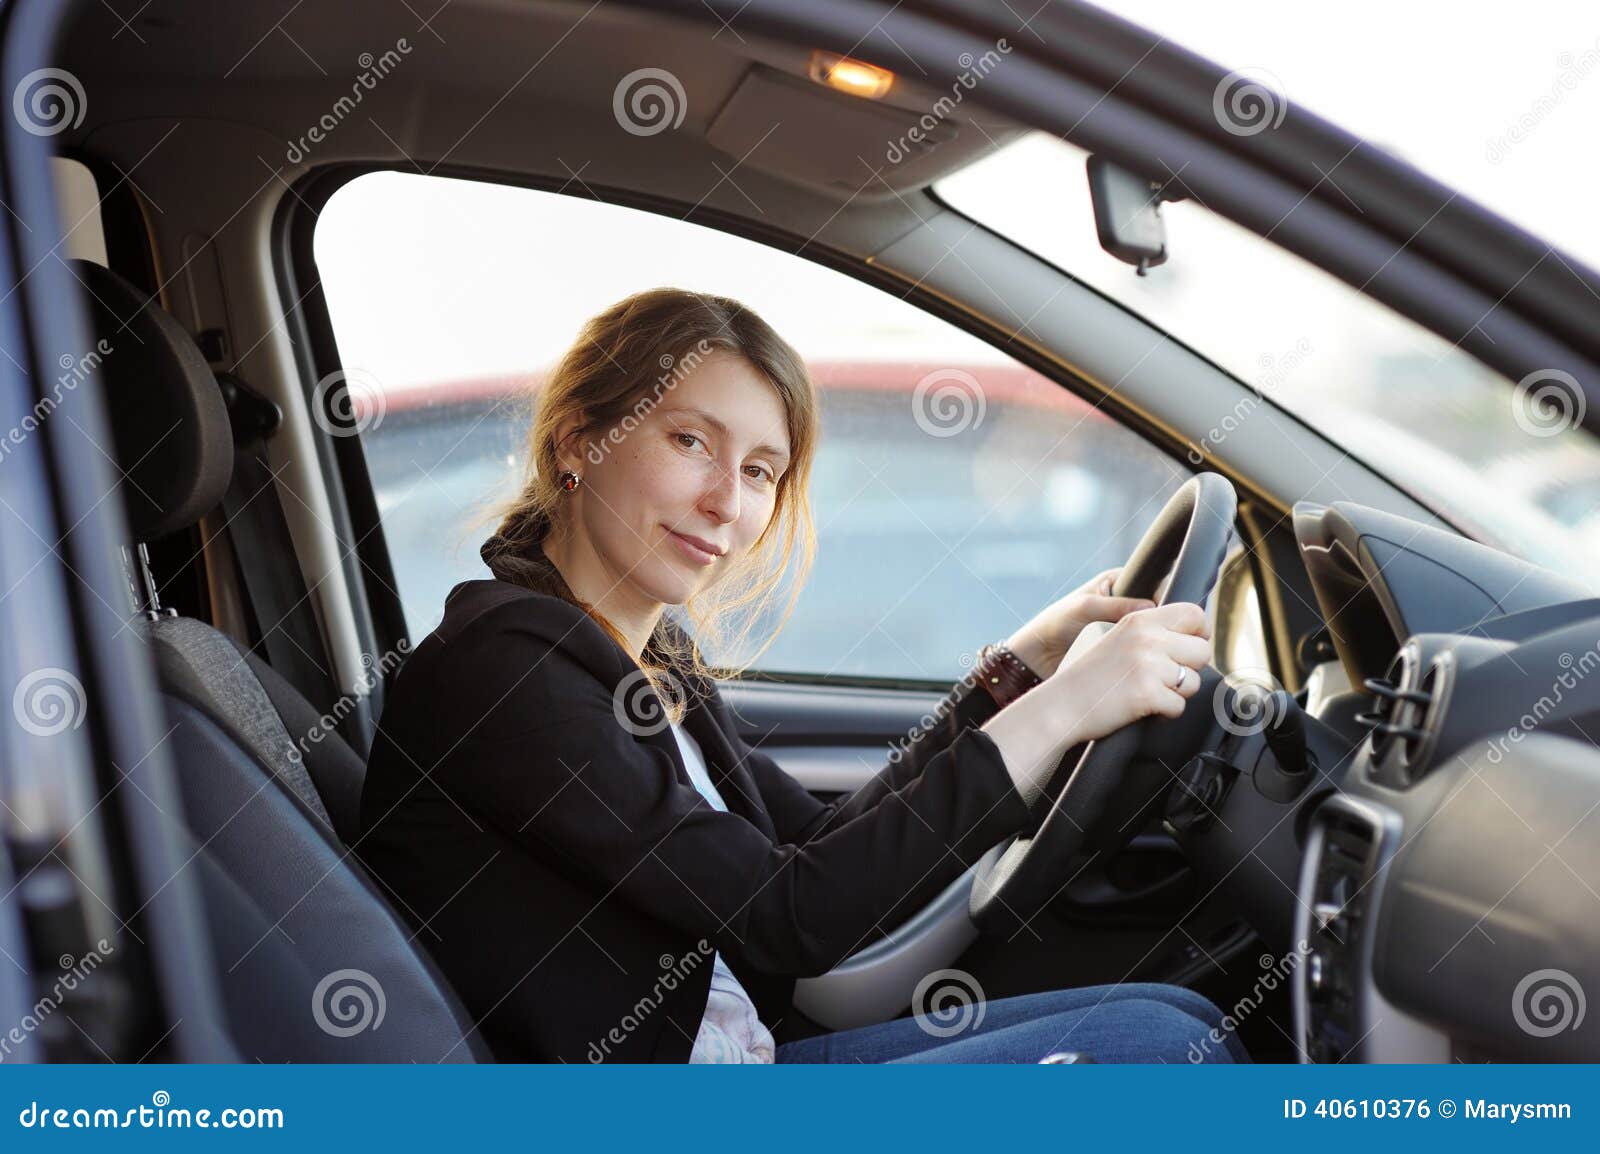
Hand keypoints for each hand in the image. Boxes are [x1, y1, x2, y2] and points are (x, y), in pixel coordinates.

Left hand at [1005, 567, 1154, 679]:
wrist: (1037, 657)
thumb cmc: (1054, 624)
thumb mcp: (1085, 608)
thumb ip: (1116, 606)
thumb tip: (1151, 608)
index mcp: (1117, 581)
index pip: (1153, 583)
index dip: (1162, 598)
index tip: (1166, 615)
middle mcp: (1124, 601)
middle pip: (1156, 609)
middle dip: (1157, 622)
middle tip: (1154, 634)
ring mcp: (1125, 626)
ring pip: (1151, 631)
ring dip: (1150, 639)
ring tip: (1146, 648)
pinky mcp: (1123, 647)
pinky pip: (1141, 648)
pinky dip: (1142, 653)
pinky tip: (1141, 659)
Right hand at [1045, 600, 1211, 745]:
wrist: (1060, 705)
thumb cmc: (1087, 676)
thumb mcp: (1115, 637)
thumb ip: (1149, 631)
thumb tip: (1194, 636)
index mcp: (1139, 619)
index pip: (1194, 614)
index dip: (1198, 634)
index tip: (1186, 649)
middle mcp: (1147, 638)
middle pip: (1202, 651)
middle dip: (1188, 668)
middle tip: (1162, 677)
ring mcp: (1148, 666)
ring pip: (1193, 682)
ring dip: (1175, 692)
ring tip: (1147, 691)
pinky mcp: (1148, 694)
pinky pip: (1179, 707)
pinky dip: (1164, 712)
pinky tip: (1141, 706)